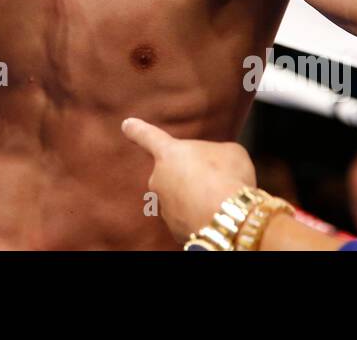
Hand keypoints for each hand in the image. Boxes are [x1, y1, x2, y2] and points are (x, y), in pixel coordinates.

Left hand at [121, 117, 255, 243]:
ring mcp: (164, 207)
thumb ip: (216, 154)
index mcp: (168, 152)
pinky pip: (189, 219)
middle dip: (191, 176)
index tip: (127, 125)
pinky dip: (201, 218)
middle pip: (174, 173)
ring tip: (221, 201)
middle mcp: (158, 179)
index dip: (137, 130)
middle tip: (216, 180)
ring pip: (182, 199)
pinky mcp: (174, 231)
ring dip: (197, 199)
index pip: (148, 137)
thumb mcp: (230, 152)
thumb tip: (216, 163)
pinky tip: (217, 217)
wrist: (227, 219)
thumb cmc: (227, 177)